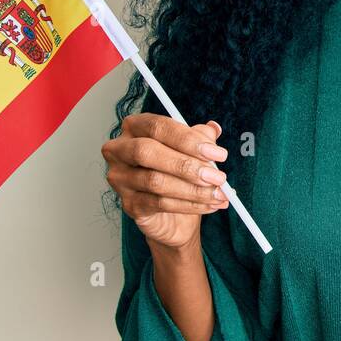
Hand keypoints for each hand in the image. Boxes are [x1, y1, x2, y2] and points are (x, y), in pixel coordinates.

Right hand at [102, 113, 230, 248]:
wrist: (172, 214)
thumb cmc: (178, 172)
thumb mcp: (191, 150)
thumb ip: (201, 137)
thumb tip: (213, 129)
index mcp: (136, 127)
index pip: (158, 127)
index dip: (189, 139)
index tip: (217, 154)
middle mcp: (120, 150)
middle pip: (148, 151)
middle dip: (187, 165)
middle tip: (218, 177)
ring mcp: (120, 179)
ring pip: (155, 181)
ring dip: (194, 189)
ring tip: (219, 194)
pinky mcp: (129, 204)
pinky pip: (160, 204)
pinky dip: (190, 205)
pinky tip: (209, 205)